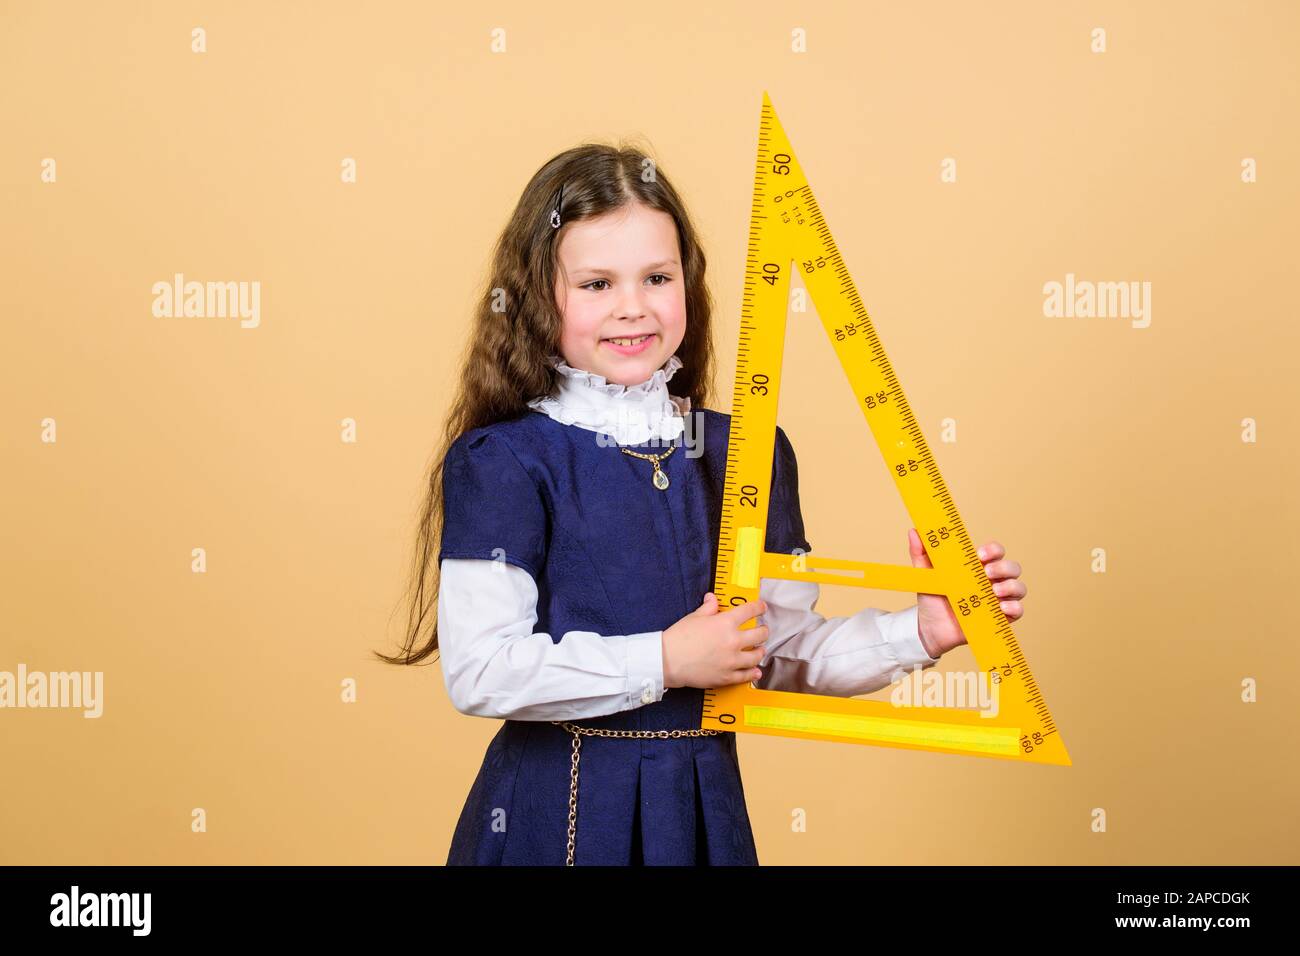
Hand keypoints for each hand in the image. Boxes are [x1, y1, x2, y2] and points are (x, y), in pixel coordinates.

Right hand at [661, 593, 768, 689]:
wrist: (668, 661)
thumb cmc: (679, 638)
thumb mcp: (694, 617)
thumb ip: (708, 608)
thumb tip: (712, 598)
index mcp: (725, 623)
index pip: (749, 611)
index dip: (759, 607)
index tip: (762, 607)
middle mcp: (733, 641)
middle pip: (760, 634)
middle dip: (764, 631)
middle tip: (763, 630)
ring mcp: (732, 660)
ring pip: (756, 655)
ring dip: (760, 651)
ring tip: (760, 650)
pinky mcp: (727, 677)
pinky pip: (746, 675)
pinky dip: (753, 672)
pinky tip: (756, 671)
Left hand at [908, 529, 1026, 658]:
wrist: (930, 627)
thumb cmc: (932, 597)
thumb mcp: (925, 575)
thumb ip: (920, 552)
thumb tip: (914, 530)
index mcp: (977, 566)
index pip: (995, 552)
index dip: (994, 550)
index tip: (980, 555)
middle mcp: (992, 581)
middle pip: (1012, 568)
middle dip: (1004, 567)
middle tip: (987, 572)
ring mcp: (998, 599)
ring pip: (1019, 588)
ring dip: (1011, 586)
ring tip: (994, 591)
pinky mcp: (1000, 618)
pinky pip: (1018, 611)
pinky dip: (1014, 607)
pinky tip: (1001, 607)